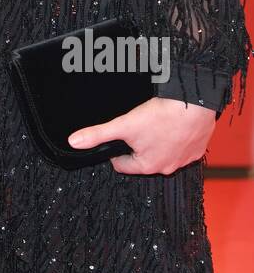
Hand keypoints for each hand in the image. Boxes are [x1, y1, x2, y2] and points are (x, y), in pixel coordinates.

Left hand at [68, 96, 216, 174]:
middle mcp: (166, 168)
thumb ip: (98, 134)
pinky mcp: (197, 150)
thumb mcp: (124, 124)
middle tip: (138, 127)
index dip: (116, 151)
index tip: (119, 137)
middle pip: (142, 160)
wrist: (195, 105)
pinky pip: (182, 147)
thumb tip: (74, 142)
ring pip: (163, 153)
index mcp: (147, 166)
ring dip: (157, 142)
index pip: (122, 165)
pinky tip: (172, 125)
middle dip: (137, 146)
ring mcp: (184, 160)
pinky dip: (176, 138)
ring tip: (155, 124)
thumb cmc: (162, 116)